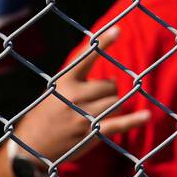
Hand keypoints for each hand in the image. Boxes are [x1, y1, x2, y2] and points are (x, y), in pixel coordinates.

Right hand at [13, 26, 150, 166]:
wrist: (30, 147)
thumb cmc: (44, 115)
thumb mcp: (55, 91)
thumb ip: (79, 81)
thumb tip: (115, 82)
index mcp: (65, 81)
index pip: (87, 57)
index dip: (103, 43)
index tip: (118, 29)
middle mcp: (75, 95)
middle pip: (111, 86)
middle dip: (107, 94)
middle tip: (91, 104)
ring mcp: (84, 115)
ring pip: (116, 103)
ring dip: (112, 108)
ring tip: (93, 116)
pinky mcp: (91, 134)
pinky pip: (119, 123)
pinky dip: (134, 120)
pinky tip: (147, 115)